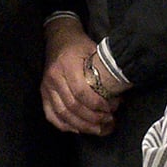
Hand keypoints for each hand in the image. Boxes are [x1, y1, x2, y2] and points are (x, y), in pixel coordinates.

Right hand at [41, 18, 117, 135]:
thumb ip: (104, 69)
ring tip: (99, 129)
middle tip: (109, 121)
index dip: (99, 105)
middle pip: (73, 106)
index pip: (82, 92)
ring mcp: (46, 87)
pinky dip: (65, 126)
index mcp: (67, 65)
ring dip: (82, 126)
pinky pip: (51, 115)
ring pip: (63, 114)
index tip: (113, 107)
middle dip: (93, 118)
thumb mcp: (94, 50)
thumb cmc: (79, 45)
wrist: (59, 38)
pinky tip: (79, 129)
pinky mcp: (43, 93)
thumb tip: (123, 88)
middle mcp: (54, 77)